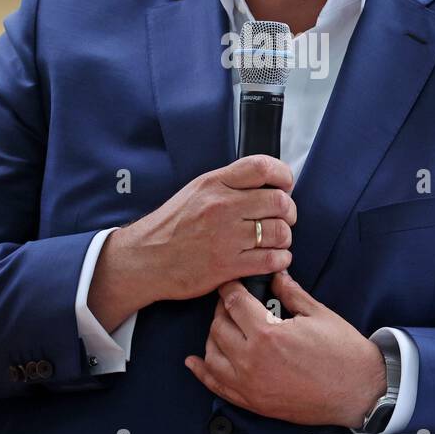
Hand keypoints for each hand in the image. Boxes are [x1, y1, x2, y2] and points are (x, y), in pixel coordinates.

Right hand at [103, 155, 295, 305]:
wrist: (146, 259)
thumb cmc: (172, 226)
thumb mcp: (195, 191)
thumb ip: (228, 184)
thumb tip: (266, 183)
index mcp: (214, 183)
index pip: (261, 167)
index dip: (283, 175)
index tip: (285, 185)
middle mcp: (222, 207)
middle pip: (278, 201)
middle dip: (288, 211)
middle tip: (284, 219)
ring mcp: (226, 237)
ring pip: (279, 232)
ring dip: (285, 238)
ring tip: (277, 241)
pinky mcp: (228, 266)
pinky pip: (271, 260)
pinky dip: (280, 259)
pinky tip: (273, 259)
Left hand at [184, 271, 387, 428]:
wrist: (358, 391)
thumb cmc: (342, 353)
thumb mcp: (317, 313)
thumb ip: (290, 292)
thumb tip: (275, 274)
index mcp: (267, 333)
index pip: (234, 302)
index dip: (230, 287)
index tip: (230, 281)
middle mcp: (251, 360)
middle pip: (218, 326)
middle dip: (223, 309)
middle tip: (234, 301)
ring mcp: (249, 384)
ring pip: (212, 354)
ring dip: (214, 336)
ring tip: (226, 326)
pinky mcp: (253, 401)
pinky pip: (217, 386)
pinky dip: (203, 372)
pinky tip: (195, 362)